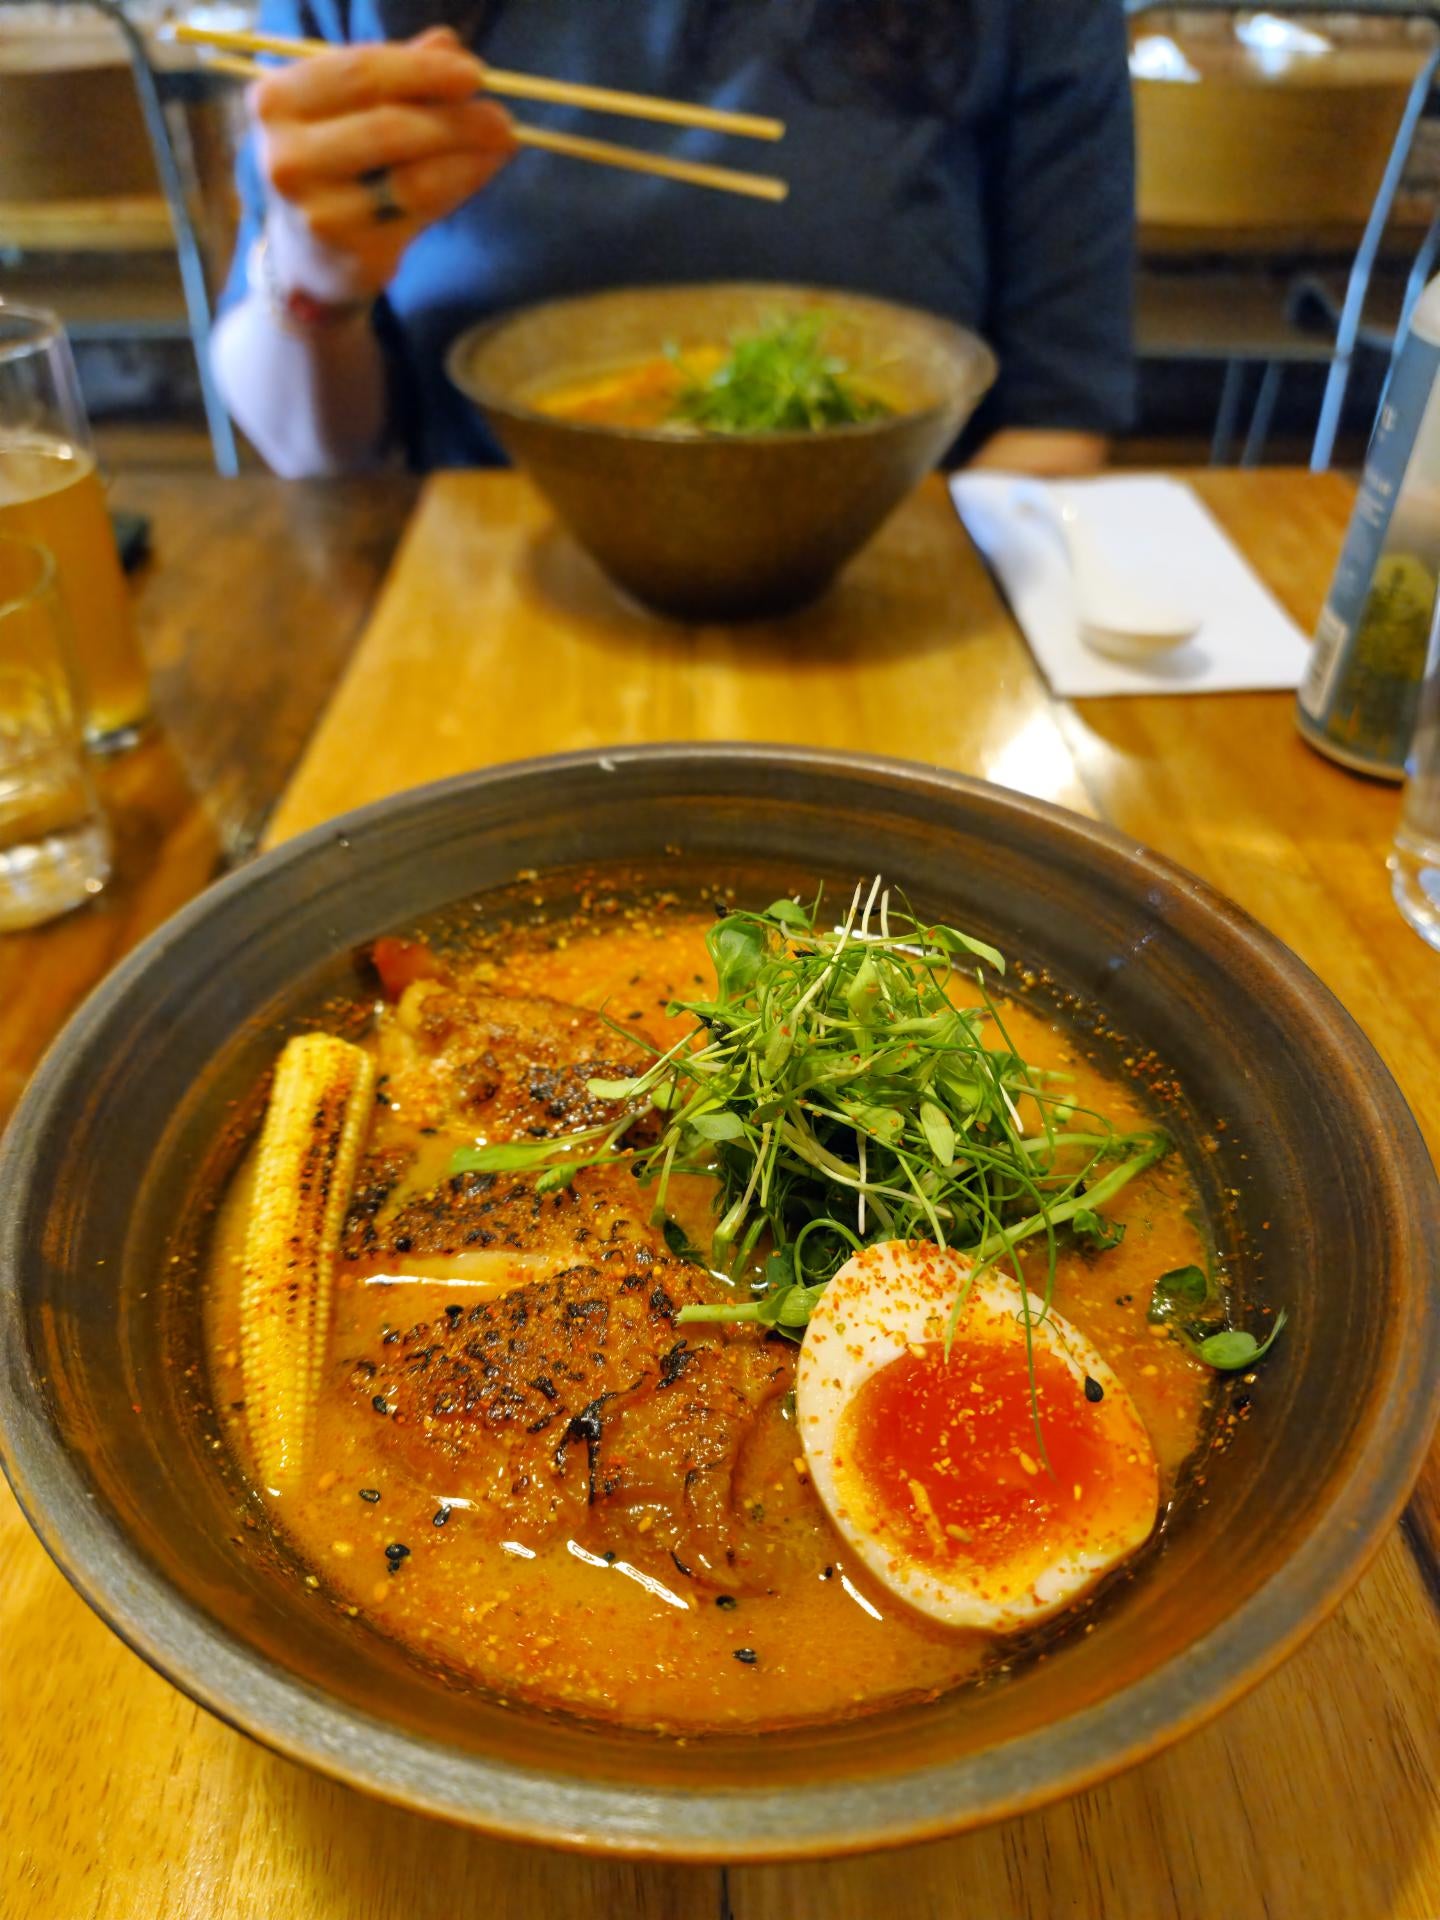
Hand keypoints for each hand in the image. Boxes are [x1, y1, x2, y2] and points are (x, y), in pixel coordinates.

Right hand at [252, 27, 515, 300]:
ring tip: (503, 140)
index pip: (359, 73)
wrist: (308, 256)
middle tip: (501, 116)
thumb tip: (449, 43)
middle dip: (455, 117)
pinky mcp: (353, 252)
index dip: (423, 71)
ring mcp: (318, 213)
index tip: (474, 73)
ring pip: (411, 174)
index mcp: (275, 102)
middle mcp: (287, 159)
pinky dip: (461, 184)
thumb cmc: (334, 166)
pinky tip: (483, 168)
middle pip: (389, 125)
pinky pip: (422, 212)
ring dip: (467, 153)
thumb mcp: (350, 110)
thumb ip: (394, 76)